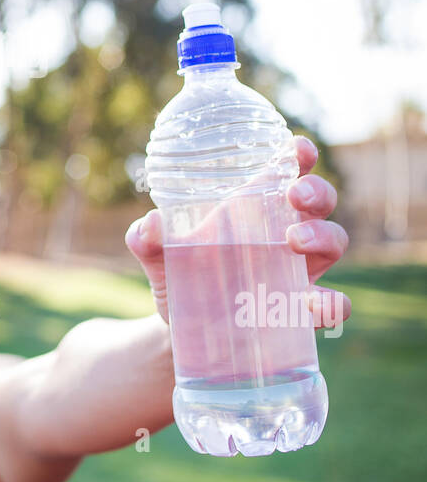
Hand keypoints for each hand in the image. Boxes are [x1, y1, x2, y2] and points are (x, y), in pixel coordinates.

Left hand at [125, 135, 351, 330]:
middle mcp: (284, 233)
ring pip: (334, 242)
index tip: (298, 149)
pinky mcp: (301, 310)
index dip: (300, 155)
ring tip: (294, 239)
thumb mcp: (158, 256)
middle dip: (316, 191)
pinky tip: (314, 303)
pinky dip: (333, 303)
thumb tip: (151, 224)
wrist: (181, 332)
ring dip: (322, 235)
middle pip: (320, 201)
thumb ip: (147, 238)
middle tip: (295, 195)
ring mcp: (298, 270)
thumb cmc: (177, 277)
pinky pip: (335, 304)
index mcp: (254, 209)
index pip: (287, 171)